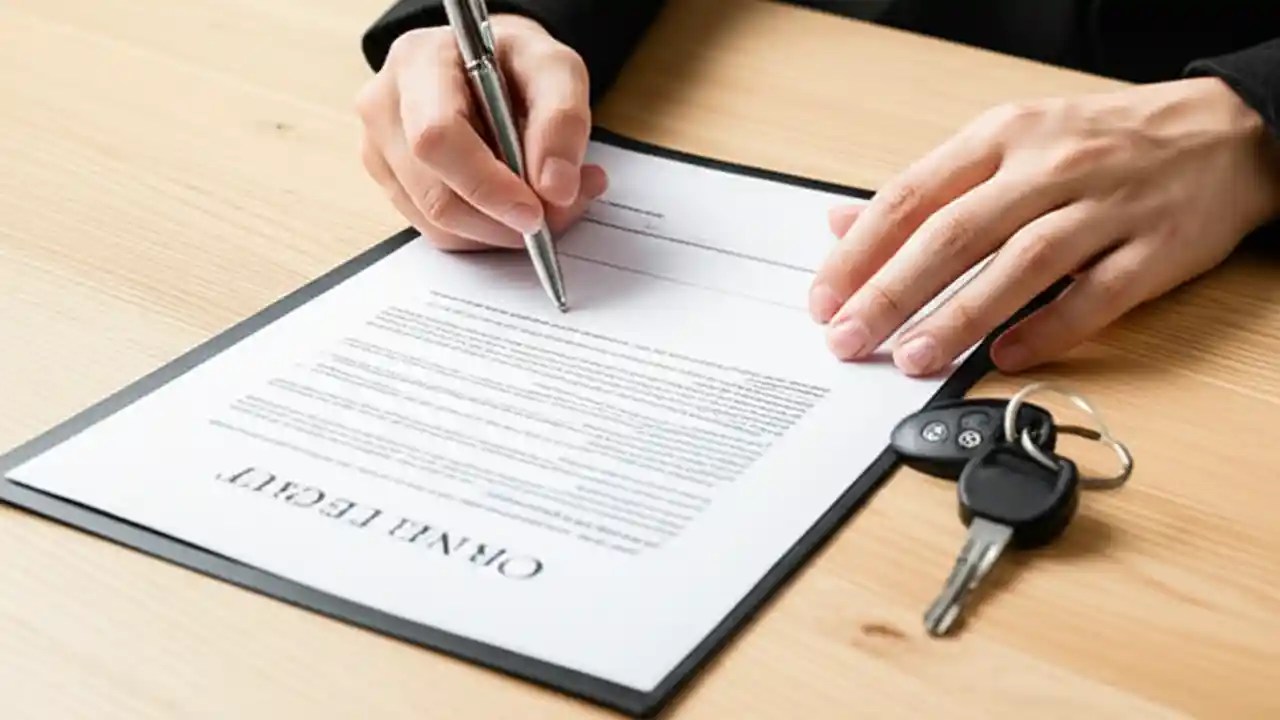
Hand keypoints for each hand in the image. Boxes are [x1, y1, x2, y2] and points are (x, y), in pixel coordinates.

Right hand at [355, 15, 606, 249]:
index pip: (437, 138)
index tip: (535, 211)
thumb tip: (556, 188)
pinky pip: (439, 232)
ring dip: (499, 231)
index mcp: (419, 63)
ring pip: (437, 223)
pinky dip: (485, 232)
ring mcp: (380, 150)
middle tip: (555, 214)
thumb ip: (562, 120)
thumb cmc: (516, 62)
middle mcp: (385, 107)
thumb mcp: (556, 68)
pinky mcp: (391, 185)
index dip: (487, 185)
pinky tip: (513, 205)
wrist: (487, 67)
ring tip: (546, 205)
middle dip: (502, 220)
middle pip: (435, 194)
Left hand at [810, 77, 1279, 374]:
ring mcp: (1105, 207)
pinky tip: (1007, 357)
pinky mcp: (1155, 249)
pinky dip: (1048, 329)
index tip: (824, 298)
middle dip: (890, 292)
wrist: (1226, 132)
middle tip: (849, 338)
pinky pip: (1096, 296)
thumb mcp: (1008, 142)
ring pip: (1019, 266)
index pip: (910, 196)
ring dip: (958, 318)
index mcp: (1002, 137)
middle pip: (953, 234)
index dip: (859, 253)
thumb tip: (843, 223)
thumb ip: (928, 189)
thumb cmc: (1103, 141)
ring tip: (912, 358)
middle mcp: (1049, 167)